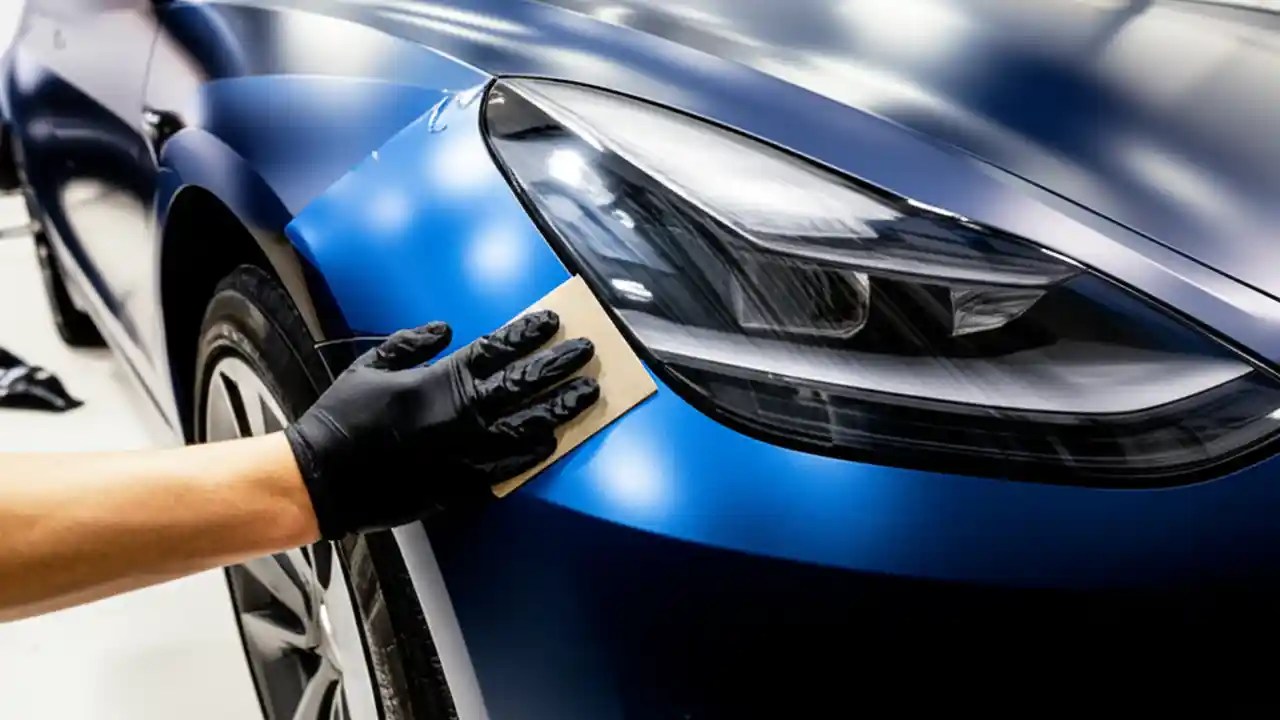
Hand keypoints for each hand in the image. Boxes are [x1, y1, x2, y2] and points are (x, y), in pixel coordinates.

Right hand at [285, 310, 598, 538]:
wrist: (324, 479)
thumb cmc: (343, 417)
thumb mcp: (371, 365)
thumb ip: (411, 343)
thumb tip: (445, 328)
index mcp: (440, 379)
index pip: (498, 349)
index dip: (528, 334)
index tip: (553, 322)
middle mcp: (461, 413)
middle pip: (525, 383)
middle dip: (560, 365)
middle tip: (588, 351)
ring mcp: (466, 451)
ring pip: (528, 425)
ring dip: (561, 407)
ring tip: (587, 394)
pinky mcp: (461, 484)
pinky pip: (509, 467)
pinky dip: (534, 454)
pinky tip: (553, 441)